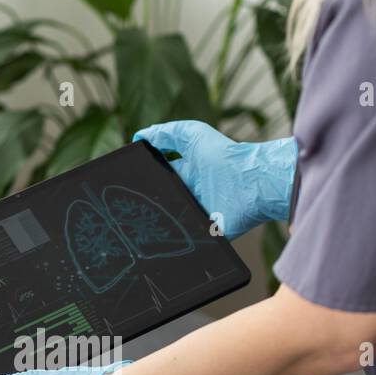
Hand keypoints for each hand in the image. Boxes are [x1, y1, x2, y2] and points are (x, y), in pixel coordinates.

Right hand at [132, 121, 297, 239]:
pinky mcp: (205, 233)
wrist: (251, 181)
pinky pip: (185, 240)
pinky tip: (157, 241)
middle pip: (161, 200)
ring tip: (137, 225)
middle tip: (127, 207)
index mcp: (186, 173)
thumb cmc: (224, 154)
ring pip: (169, 221)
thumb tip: (139, 137)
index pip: (158, 176)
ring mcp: (197, 214)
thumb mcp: (191, 133)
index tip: (124, 181)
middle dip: (144, 203)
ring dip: (156, 222)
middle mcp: (190, 194)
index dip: (142, 177)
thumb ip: (165, 133)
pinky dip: (173, 241)